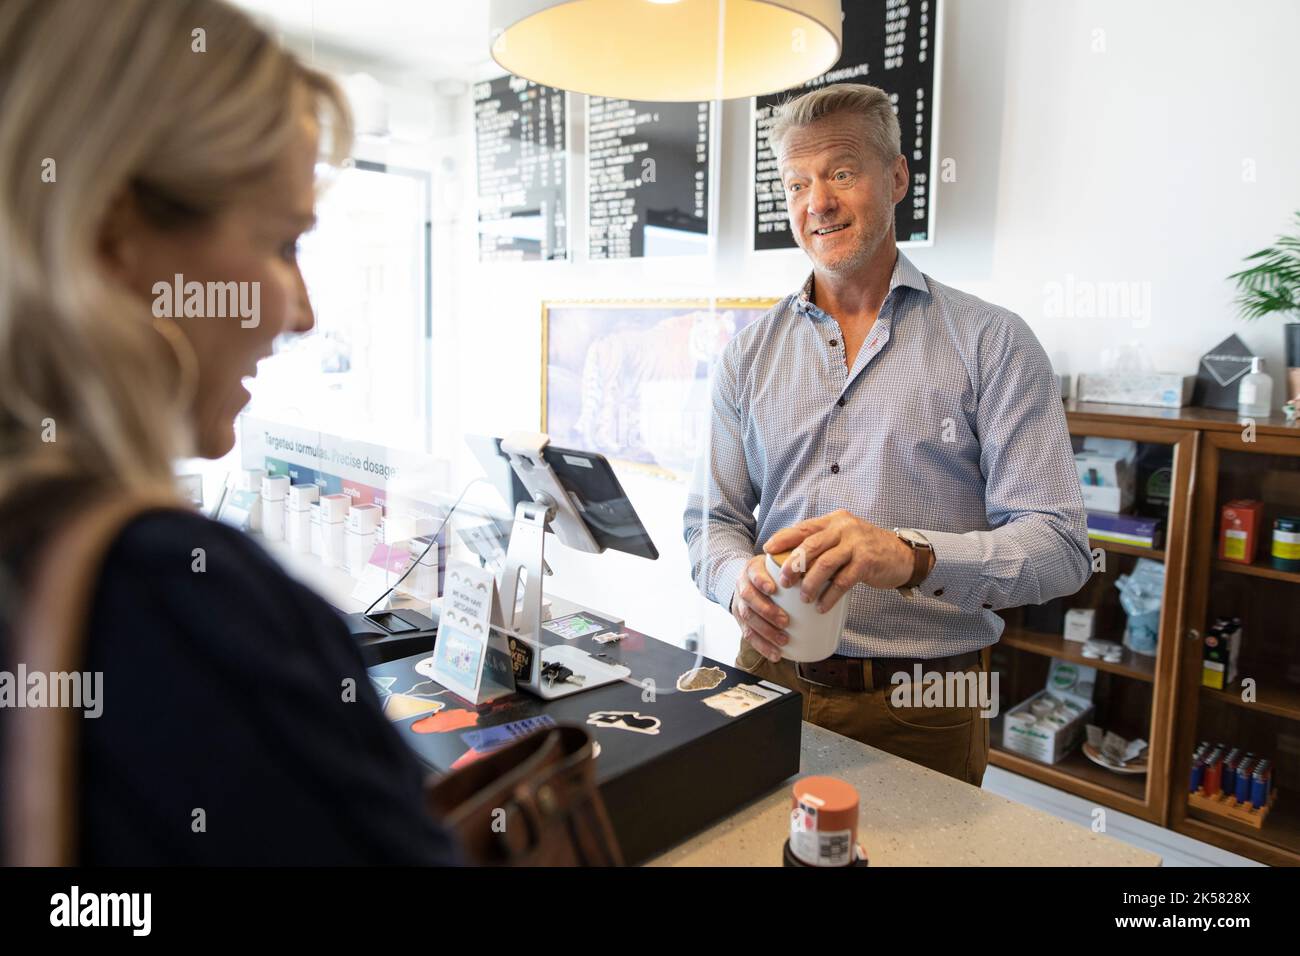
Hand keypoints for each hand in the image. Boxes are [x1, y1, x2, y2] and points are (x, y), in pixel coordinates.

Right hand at [731, 554, 791, 663]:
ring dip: (765, 632)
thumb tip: (825, 572)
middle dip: (767, 611)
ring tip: (783, 640)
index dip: (761, 581)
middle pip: (749, 598)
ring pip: (747, 618)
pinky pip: (748, 635)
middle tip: (785, 621)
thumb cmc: (772, 573)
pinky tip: (775, 654)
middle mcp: (743, 585)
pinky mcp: (741, 621)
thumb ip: (796, 565)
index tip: (773, 589)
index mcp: (753, 569)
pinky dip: (762, 646)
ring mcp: (740, 604)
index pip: (753, 573)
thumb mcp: (779, 564)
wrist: (749, 580)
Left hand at [763, 510, 914, 611]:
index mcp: (834, 521)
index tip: (767, 550)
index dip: (783, 539)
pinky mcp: (867, 562)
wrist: (902, 556)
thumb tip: (791, 560)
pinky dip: (830, 596)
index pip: (803, 528)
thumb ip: (823, 543)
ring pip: (824, 564)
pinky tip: (822, 606)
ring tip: (803, 598)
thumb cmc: (866, 549)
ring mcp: (856, 544)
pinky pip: (842, 581)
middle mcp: (844, 528)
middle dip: (793, 565)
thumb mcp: (844, 538)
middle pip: (810, 545)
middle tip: (784, 582)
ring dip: (810, 584)